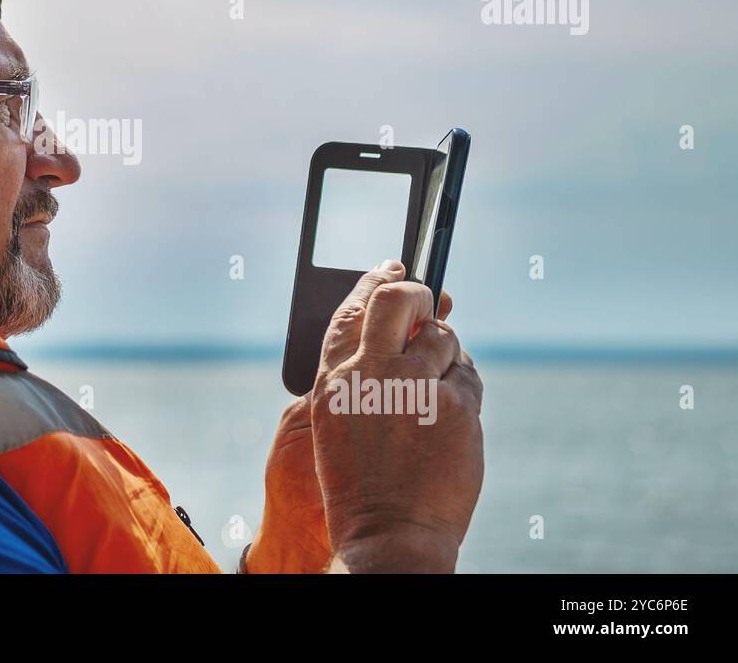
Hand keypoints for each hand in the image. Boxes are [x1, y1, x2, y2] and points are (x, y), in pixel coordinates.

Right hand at [244, 268, 454, 573]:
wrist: (390, 536)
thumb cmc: (363, 485)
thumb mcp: (341, 424)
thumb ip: (361, 376)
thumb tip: (402, 333)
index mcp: (333, 381)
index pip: (350, 312)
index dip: (372, 282)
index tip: (392, 267)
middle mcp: (372, 375)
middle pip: (398, 300)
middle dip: (417, 294)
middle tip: (429, 302)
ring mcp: (415, 389)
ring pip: (443, 338)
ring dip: (445, 355)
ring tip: (435, 394)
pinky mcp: (455, 409)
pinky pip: (468, 377)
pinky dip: (463, 391)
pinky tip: (451, 420)